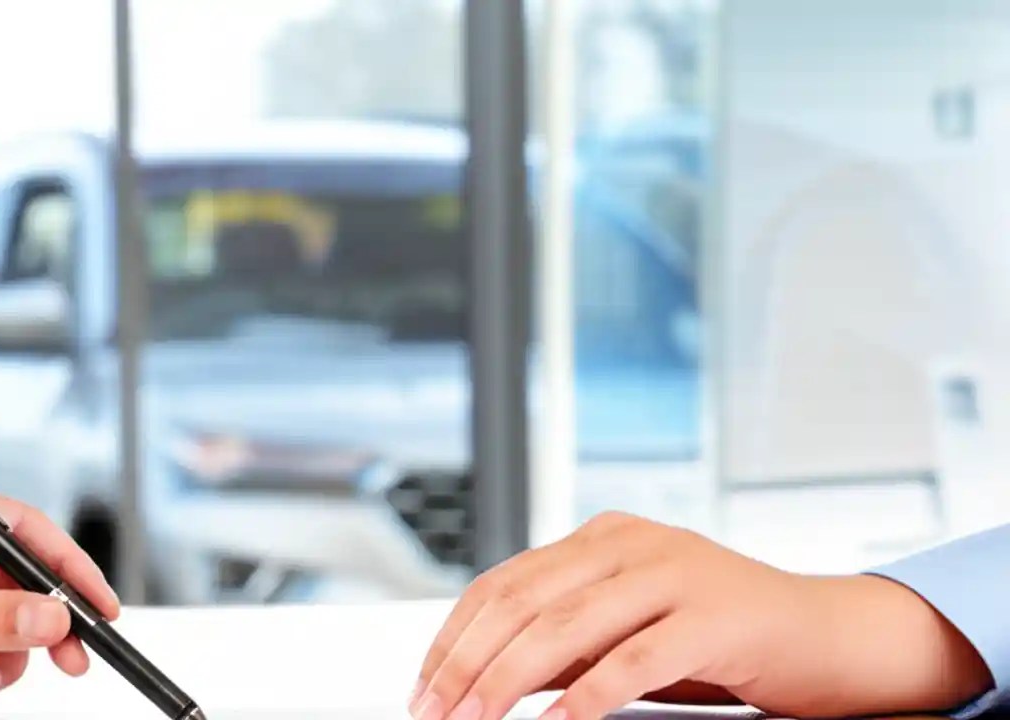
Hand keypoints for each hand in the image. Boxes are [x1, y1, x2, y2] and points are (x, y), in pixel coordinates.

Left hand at [410, 512, 991, 719]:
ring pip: (567, 625)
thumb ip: (564, 641)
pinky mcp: (715, 614)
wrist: (824, 634)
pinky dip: (588, 696)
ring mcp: (674, 572)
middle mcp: (630, 543)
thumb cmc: (717, 636)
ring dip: (509, 680)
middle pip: (523, 601)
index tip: (423, 686)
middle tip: (435, 711)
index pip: (503, 582)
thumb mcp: (627, 628)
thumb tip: (485, 676)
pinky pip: (635, 658)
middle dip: (468, 662)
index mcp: (601, 537)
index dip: (454, 636)